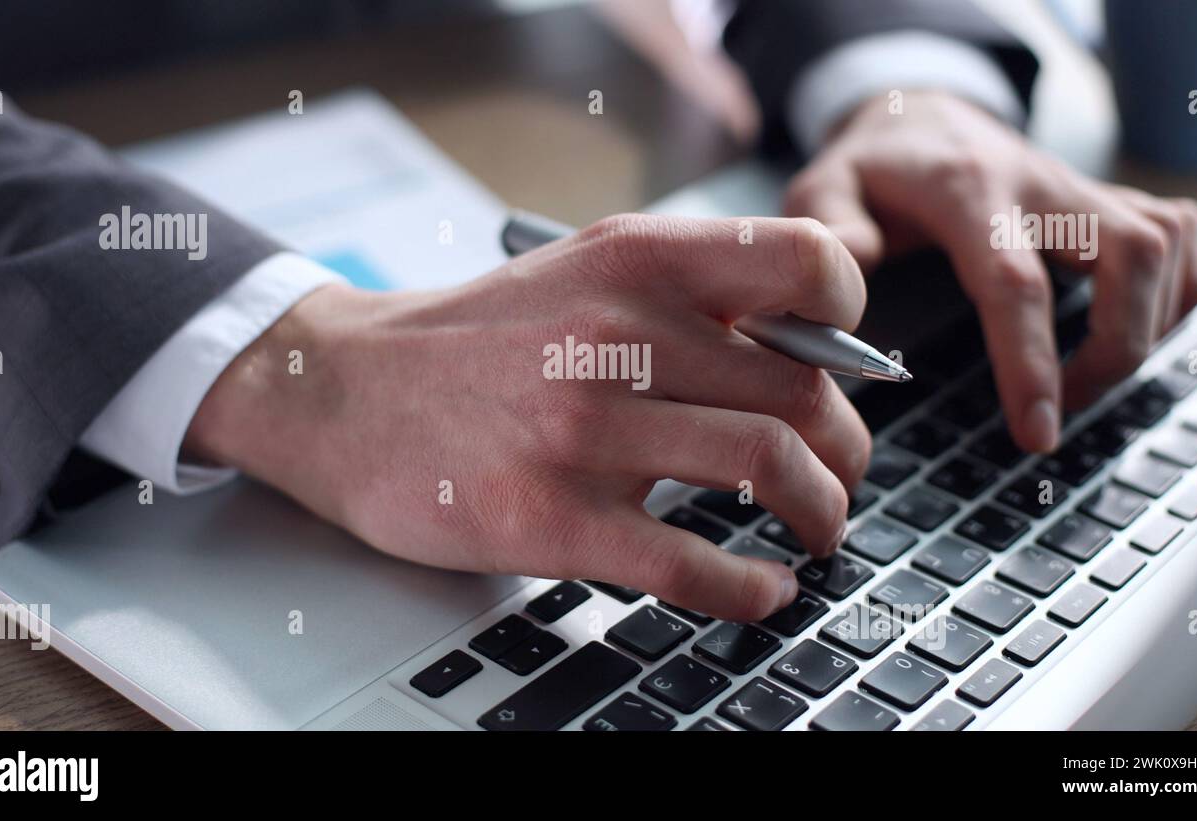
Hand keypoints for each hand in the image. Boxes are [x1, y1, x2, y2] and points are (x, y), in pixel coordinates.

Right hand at [184, 215, 871, 620]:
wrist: (345, 391)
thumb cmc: (479, 339)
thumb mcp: (582, 271)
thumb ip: (688, 297)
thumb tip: (812, 355)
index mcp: (635, 259)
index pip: (804, 267)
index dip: (852, 324)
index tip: (849, 368)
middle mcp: (616, 332)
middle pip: (800, 393)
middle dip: (846, 451)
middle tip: (840, 475)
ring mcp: (583, 428)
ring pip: (767, 470)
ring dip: (821, 514)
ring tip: (817, 530)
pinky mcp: (552, 518)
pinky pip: (692, 564)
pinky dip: (751, 587)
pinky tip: (762, 589)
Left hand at [784, 91, 1196, 452]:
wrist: (918, 118)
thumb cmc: (871, 169)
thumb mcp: (823, 188)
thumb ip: (829, 234)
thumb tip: (846, 297)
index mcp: (966, 191)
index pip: (1015, 282)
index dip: (1032, 364)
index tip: (1036, 431)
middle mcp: (1039, 185)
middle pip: (1128, 258)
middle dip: (1116, 348)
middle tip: (1063, 407)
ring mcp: (1080, 190)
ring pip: (1165, 244)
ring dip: (1150, 323)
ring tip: (1089, 376)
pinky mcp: (1105, 200)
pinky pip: (1178, 234)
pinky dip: (1177, 286)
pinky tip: (1134, 325)